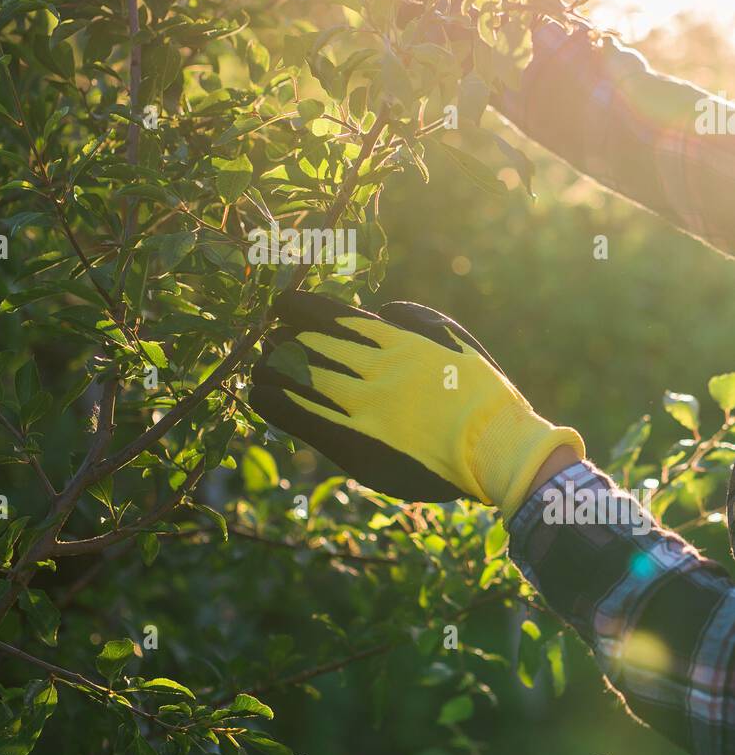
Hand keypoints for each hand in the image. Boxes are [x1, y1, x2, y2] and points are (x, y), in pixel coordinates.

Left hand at [249, 292, 583, 519]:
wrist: (496, 447)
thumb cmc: (481, 392)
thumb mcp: (454, 337)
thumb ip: (415, 317)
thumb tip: (381, 307)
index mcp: (392, 339)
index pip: (327, 313)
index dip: (296, 307)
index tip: (281, 307)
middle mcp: (370, 368)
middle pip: (304, 343)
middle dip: (280, 339)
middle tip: (270, 340)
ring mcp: (358, 406)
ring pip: (293, 376)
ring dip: (270, 367)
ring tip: (261, 366)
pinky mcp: (352, 444)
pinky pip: (295, 417)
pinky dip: (271, 403)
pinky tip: (258, 395)